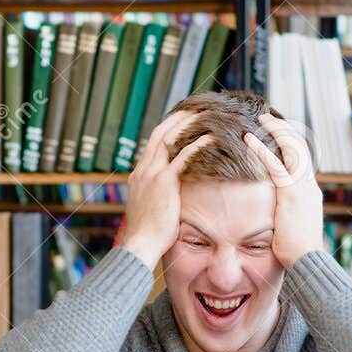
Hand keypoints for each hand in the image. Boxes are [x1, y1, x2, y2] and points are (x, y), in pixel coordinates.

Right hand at [120, 113, 213, 268]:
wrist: (140, 243)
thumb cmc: (147, 233)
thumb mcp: (147, 207)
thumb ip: (155, 195)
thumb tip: (166, 195)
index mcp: (139, 174)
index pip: (153, 142)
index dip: (168, 128)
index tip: (182, 120)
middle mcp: (143, 169)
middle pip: (160, 132)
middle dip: (178, 118)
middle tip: (196, 108)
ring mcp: (152, 173)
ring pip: (170, 138)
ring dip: (188, 124)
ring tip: (206, 115)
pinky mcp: (164, 182)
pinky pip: (183, 157)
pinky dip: (198, 145)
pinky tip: (211, 138)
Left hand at [244, 114, 322, 267]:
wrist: (307, 262)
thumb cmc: (297, 251)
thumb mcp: (292, 225)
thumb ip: (284, 210)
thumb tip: (271, 208)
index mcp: (309, 191)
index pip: (301, 158)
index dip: (289, 141)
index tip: (276, 130)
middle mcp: (308, 185)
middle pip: (299, 146)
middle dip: (283, 129)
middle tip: (267, 116)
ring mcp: (301, 188)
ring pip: (290, 149)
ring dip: (274, 131)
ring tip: (259, 118)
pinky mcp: (290, 194)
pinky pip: (275, 165)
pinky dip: (262, 150)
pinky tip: (249, 140)